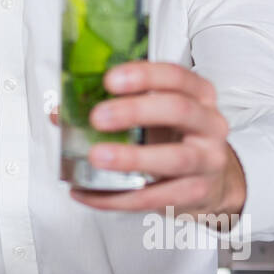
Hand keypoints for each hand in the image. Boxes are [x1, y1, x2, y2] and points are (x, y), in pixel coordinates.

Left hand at [68, 61, 246, 224]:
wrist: (213, 180)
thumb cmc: (174, 138)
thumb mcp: (154, 115)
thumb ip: (112, 107)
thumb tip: (60, 113)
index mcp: (198, 95)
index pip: (176, 76)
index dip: (144, 76)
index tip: (109, 80)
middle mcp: (209, 123)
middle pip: (178, 110)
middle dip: (135, 111)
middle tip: (97, 117)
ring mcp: (207, 160)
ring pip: (174, 157)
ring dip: (132, 157)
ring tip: (96, 156)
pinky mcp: (196, 193)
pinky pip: (156, 197)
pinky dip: (117, 198)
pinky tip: (88, 193)